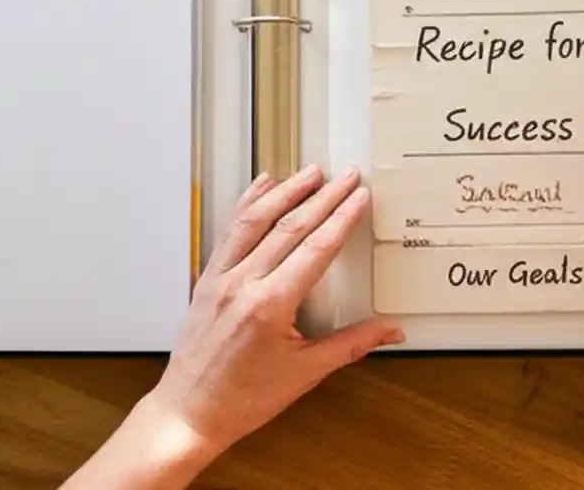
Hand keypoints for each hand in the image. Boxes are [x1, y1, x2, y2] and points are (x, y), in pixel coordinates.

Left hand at [147, 165, 403, 454]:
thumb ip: (351, 344)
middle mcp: (243, 283)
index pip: (315, 249)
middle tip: (346, 175)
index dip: (341, 218)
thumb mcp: (306, 374)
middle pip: (289, 227)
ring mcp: (220, 277)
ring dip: (285, 191)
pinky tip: (261, 186)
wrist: (191, 412)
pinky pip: (230, 232)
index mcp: (270, 305)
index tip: (358, 196)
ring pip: (255, 220)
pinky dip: (247, 205)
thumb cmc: (244, 399)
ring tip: (310, 172)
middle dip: (322, 197)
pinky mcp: (207, 279)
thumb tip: (391, 331)